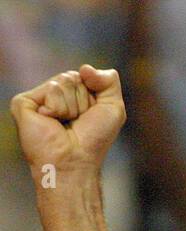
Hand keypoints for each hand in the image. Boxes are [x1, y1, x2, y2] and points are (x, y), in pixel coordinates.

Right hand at [9, 65, 125, 177]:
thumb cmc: (94, 139)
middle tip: (76, 121)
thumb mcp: (113, 108)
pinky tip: (51, 121)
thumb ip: (109, 81)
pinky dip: (57, 107)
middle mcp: (52, 94)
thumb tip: (85, 67)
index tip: (90, 116)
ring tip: (64, 123)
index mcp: (71, 94)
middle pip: (72, 76)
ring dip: (71, 106)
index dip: (94, 96)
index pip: (84, 75)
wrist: (76, 160)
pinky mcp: (23, 102)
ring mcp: (37, 98)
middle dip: (83, 101)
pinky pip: (50, 89)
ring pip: (62, 82)